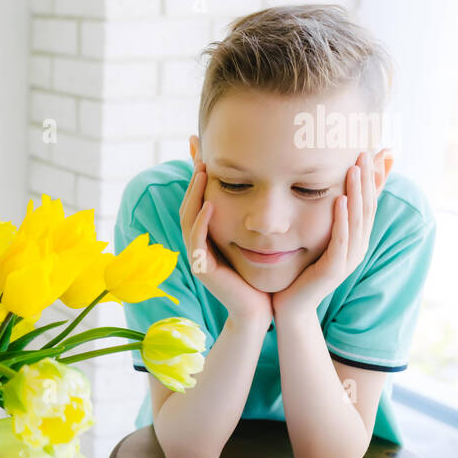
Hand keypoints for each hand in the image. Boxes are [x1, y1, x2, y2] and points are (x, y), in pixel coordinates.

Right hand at [181, 159, 272, 325]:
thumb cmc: (261, 275)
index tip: (201, 147)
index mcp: (208, 234)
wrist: (259, 310)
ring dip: (194, 194)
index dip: (198, 173)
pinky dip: (201, 222)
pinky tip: (210, 204)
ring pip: (188, 218)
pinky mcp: (203, 269)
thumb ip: (252, 216)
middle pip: (189, 203)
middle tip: (198, 151)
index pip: (200, 197)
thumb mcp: (256, 239)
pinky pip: (197, 241)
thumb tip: (268, 184)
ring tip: (202, 172)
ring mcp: (197, 256)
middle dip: (193, 177)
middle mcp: (198, 243)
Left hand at [273, 150, 378, 317]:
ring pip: (357, 220)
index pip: (368, 202)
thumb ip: (323, 218)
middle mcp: (357, 247)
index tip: (371, 150)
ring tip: (354, 168)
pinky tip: (339, 200)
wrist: (290, 305)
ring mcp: (348, 259)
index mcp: (355, 238)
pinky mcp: (334, 269)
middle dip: (367, 178)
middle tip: (365, 151)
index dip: (372, 178)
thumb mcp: (315, 238)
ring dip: (357, 193)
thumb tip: (328, 191)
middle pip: (367, 207)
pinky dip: (342, 219)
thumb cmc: (299, 270)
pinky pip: (341, 240)